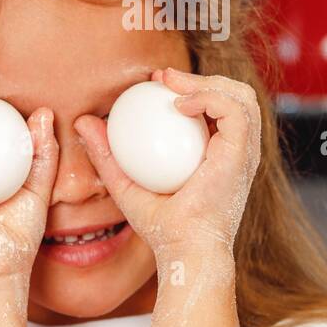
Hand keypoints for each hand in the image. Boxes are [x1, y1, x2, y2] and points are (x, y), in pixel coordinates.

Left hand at [74, 67, 260, 257]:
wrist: (183, 250)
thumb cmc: (161, 226)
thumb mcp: (124, 183)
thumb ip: (106, 154)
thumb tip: (83, 121)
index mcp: (218, 154)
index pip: (216, 107)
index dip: (190, 86)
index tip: (156, 80)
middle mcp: (236, 150)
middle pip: (234, 94)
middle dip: (200, 76)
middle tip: (162, 76)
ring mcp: (243, 152)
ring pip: (241, 95)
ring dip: (206, 81)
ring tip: (170, 84)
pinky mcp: (242, 155)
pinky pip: (234, 111)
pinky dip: (208, 98)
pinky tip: (177, 105)